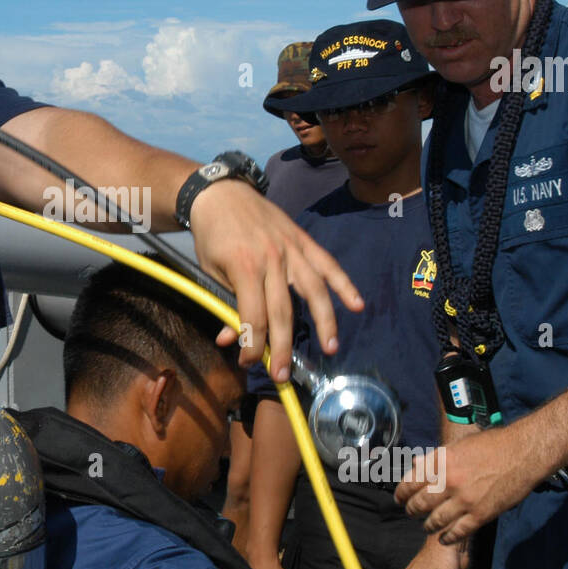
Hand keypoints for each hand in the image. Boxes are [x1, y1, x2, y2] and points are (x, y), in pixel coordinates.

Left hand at [188, 180, 362, 378]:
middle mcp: (272, 259)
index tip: (250, 363)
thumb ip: (225, 304)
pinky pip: (327, 264)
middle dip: (283, 347)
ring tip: (330, 347)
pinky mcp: (303, 240)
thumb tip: (228, 340)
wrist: (220, 194)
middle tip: (284, 375)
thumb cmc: (212, 236)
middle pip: (282, 312)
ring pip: (313, 290)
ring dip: (324, 321)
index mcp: (244, 268)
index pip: (253, 317)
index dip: (252, 345)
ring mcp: (291, 249)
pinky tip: (357, 304)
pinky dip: (343, 284)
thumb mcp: (210, 272)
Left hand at [394, 427, 546, 544]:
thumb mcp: (458, 445)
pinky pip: (459, 531)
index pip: (411, 482)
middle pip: (420, 503)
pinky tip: (444, 539)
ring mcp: (464, 500)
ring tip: (425, 525)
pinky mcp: (481, 514)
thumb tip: (416, 464)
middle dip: (411, 510)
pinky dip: (448, 537)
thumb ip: (436, 458)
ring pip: (436, 520)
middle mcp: (448, 481)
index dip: (401, 493)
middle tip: (410, 512)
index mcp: (441, 462)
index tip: (399, 497)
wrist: (523, 453)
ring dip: (428, 525)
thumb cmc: (492, 445)